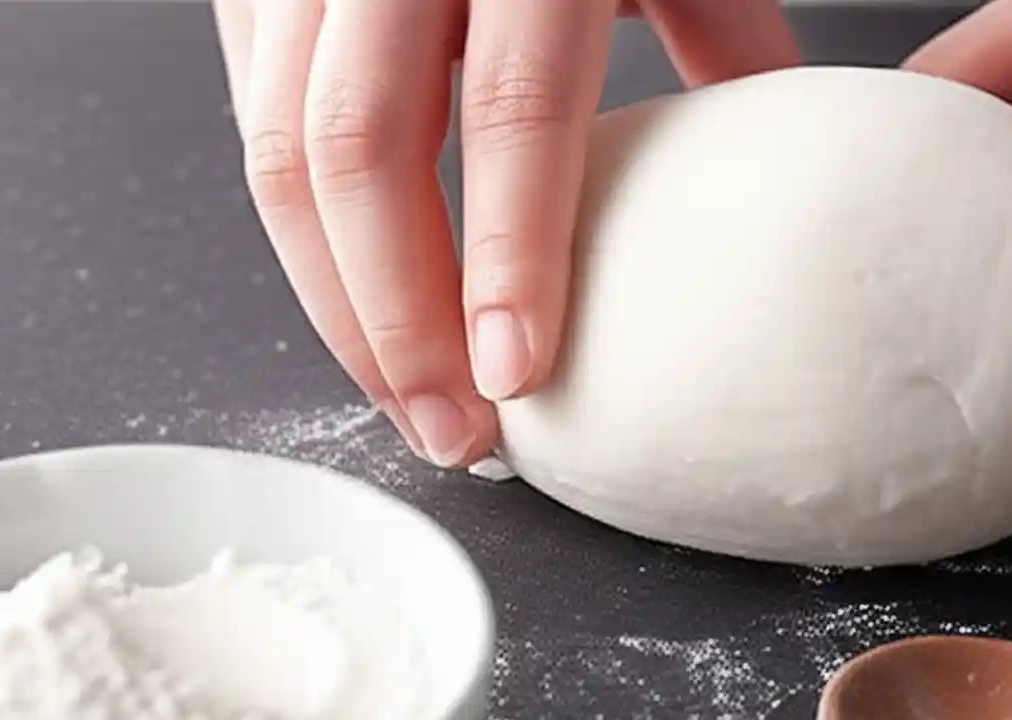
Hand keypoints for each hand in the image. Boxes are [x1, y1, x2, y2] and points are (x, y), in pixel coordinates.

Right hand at [211, 1, 797, 466]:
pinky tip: (350, 300)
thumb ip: (715, 31)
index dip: (504, 258)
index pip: (507, 110)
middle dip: (392, 320)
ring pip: (277, 154)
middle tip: (452, 432)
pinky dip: (298, 231)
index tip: (516, 377)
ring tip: (397, 396)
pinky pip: (253, 121)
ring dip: (332, 300)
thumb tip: (758, 167)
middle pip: (356, 155)